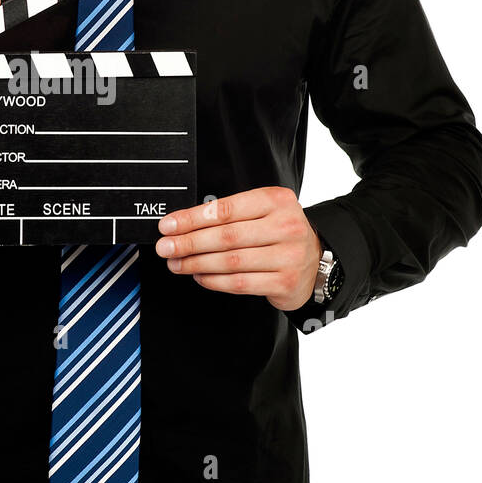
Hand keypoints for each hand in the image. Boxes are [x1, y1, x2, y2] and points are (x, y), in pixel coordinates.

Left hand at [154, 186, 321, 311]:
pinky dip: (214, 280)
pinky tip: (199, 276)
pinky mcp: (285, 282)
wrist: (316, 260)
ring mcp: (288, 256)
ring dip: (197, 263)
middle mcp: (286, 226)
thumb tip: (182, 224)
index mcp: (276, 200)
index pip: (225, 209)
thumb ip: (230, 213)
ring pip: (231, 261)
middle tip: (166, 247)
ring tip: (177, 263)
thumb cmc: (279, 232)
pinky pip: (240, 282)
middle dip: (189, 243)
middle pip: (226, 236)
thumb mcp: (262, 211)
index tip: (169, 225)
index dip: (192, 218)